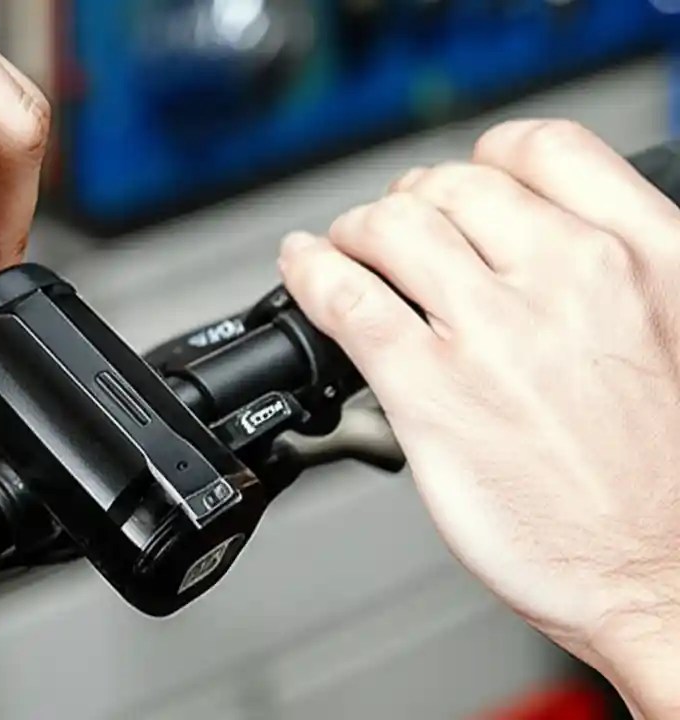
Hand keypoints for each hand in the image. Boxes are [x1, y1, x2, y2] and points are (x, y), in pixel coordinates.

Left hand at [279, 121, 679, 716]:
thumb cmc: (667, 472)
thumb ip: (613, 273)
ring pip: (391, 228)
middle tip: (396, 232)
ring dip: (356, 232)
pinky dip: (309, 272)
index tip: (464, 181)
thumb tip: (533, 239)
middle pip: (452, 185)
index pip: (543, 149)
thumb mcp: (677, 330)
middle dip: (412, 201)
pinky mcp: (429, 390)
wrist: (664, 572)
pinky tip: (302, 268)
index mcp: (644, 255)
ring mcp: (492, 332)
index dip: (487, 160)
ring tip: (345, 250)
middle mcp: (570, 278)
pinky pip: (345, 299)